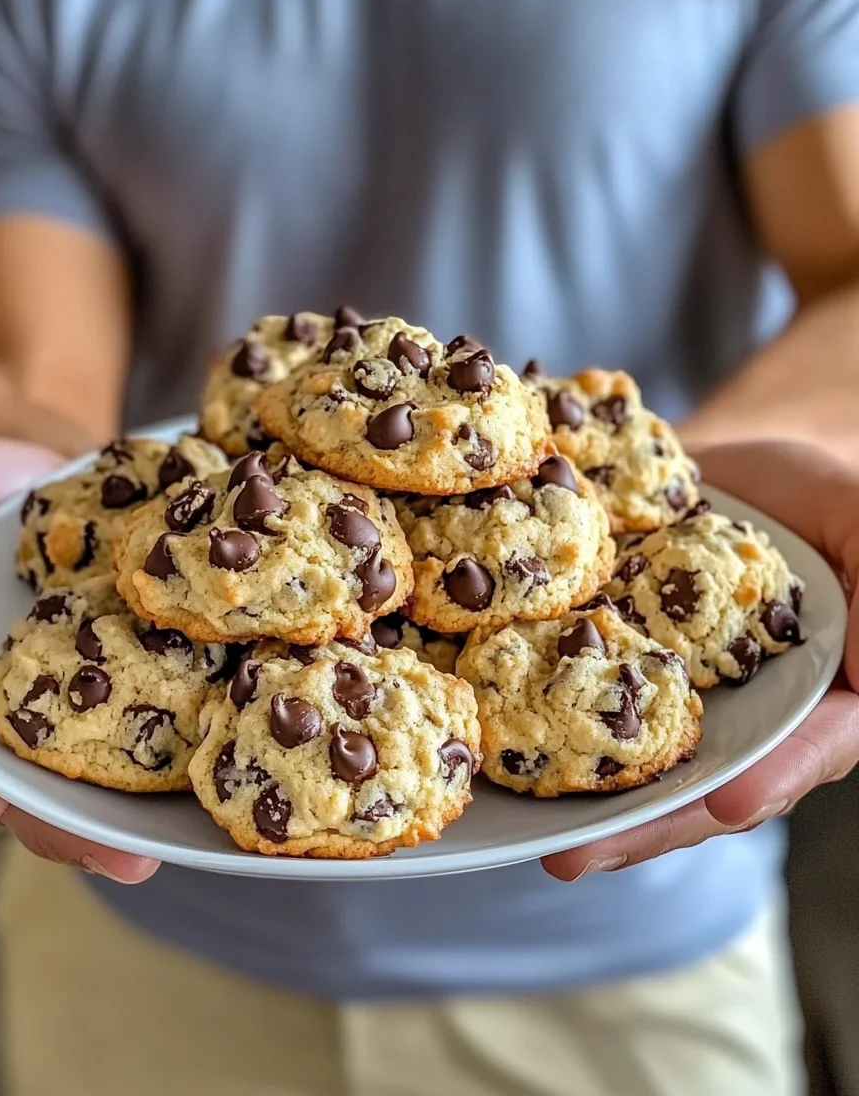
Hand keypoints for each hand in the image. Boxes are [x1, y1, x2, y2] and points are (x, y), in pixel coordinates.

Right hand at [0, 437, 158, 883]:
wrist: (20, 455)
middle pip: (19, 775)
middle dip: (64, 821)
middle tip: (116, 858)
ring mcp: (66, 688)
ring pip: (91, 754)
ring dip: (130, 799)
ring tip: (176, 838)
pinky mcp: (125, 662)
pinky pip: (151, 695)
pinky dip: (180, 723)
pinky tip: (218, 744)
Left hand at [543, 439, 858, 881]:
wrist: (747, 472)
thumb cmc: (824, 500)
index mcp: (817, 696)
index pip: (804, 748)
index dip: (771, 778)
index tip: (728, 804)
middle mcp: (743, 713)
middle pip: (703, 783)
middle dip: (647, 822)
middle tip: (583, 854)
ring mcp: (675, 693)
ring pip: (638, 760)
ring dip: (589, 800)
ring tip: (537, 838)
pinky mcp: (616, 660)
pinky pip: (583, 695)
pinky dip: (544, 719)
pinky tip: (503, 740)